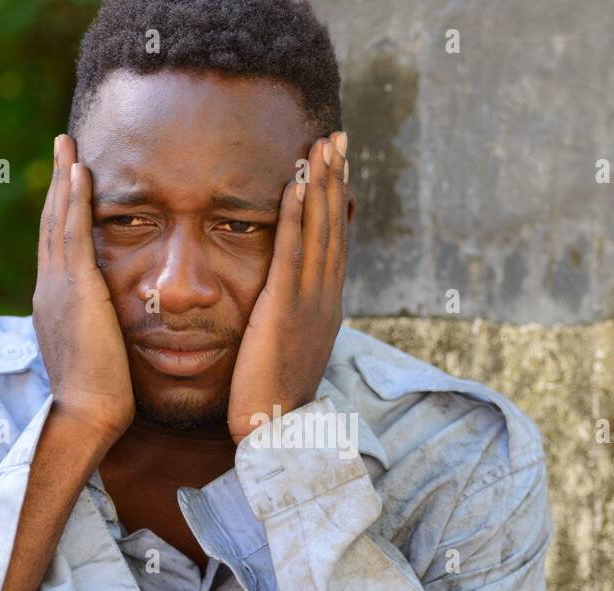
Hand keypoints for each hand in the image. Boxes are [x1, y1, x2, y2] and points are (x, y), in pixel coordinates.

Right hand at [32, 133, 133, 438]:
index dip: (62, 214)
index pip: (58, 248)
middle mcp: (49, 290)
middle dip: (57, 186)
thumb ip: (103, 331)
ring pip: (58, 221)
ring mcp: (57, 288)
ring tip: (67, 146)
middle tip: (61, 148)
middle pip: (51, 225)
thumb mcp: (101, 355)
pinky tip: (80, 172)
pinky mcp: (74, 290)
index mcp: (55, 305)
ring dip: (63, 180)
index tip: (68, 186)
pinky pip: (73, 233)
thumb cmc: (103, 398)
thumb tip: (116, 326)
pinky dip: (75, 200)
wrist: (88, 415)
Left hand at [227, 131, 348, 443]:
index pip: (334, 244)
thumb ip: (291, 319)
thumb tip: (286, 303)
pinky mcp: (286, 307)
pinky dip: (296, 215)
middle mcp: (326, 298)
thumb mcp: (289, 350)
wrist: (276, 428)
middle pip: (334, 227)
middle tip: (339, 139)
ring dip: (321, 184)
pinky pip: (292, 251)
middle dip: (337, 180)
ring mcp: (311, 301)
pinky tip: (295, 183)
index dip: (337, 203)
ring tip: (323, 146)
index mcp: (327, 307)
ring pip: (320, 231)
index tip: (339, 169)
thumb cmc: (274, 397)